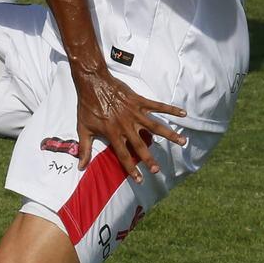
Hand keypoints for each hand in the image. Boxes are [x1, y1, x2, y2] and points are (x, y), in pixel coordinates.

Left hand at [72, 65, 187, 181]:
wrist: (93, 82)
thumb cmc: (87, 106)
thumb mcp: (83, 128)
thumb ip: (84, 148)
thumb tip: (80, 167)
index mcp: (113, 133)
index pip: (123, 155)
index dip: (131, 168)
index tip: (140, 179)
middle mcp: (126, 125)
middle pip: (140, 145)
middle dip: (150, 159)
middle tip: (158, 170)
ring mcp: (134, 112)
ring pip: (155, 126)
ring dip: (170, 135)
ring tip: (182, 142)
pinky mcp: (139, 101)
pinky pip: (158, 106)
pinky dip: (171, 109)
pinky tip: (183, 114)